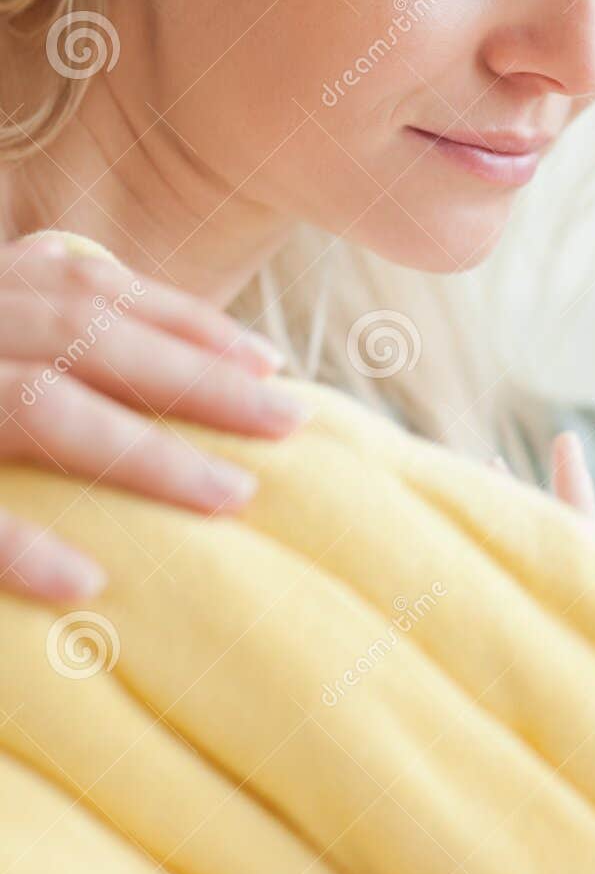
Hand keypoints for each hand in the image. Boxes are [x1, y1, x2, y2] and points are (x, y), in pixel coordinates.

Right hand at [0, 232, 311, 602]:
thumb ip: (28, 334)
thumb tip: (134, 362)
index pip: (89, 290)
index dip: (184, 322)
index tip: (269, 360)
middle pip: (87, 337)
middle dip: (198, 379)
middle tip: (289, 421)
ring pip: (42, 406)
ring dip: (145, 452)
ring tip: (233, 495)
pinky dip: (24, 544)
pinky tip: (89, 583)